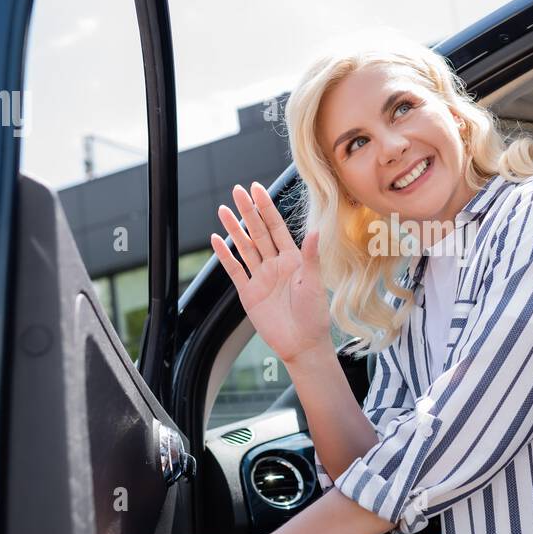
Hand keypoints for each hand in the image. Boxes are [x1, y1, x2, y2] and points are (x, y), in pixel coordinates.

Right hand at [213, 182, 331, 364]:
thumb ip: (310, 256)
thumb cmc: (314, 315)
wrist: (302, 344)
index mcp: (293, 259)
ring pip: (244, 247)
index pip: (276, 227)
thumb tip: (315, 230)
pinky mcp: (248, 293)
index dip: (266, 207)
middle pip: (258, 232)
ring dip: (234, 229)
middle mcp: (275, 265)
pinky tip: (216, 241)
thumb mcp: (314, 283)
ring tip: (223, 209)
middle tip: (237, 190)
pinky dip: (225, 256)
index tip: (257, 188)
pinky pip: (234, 270)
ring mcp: (260, 278)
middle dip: (247, 211)